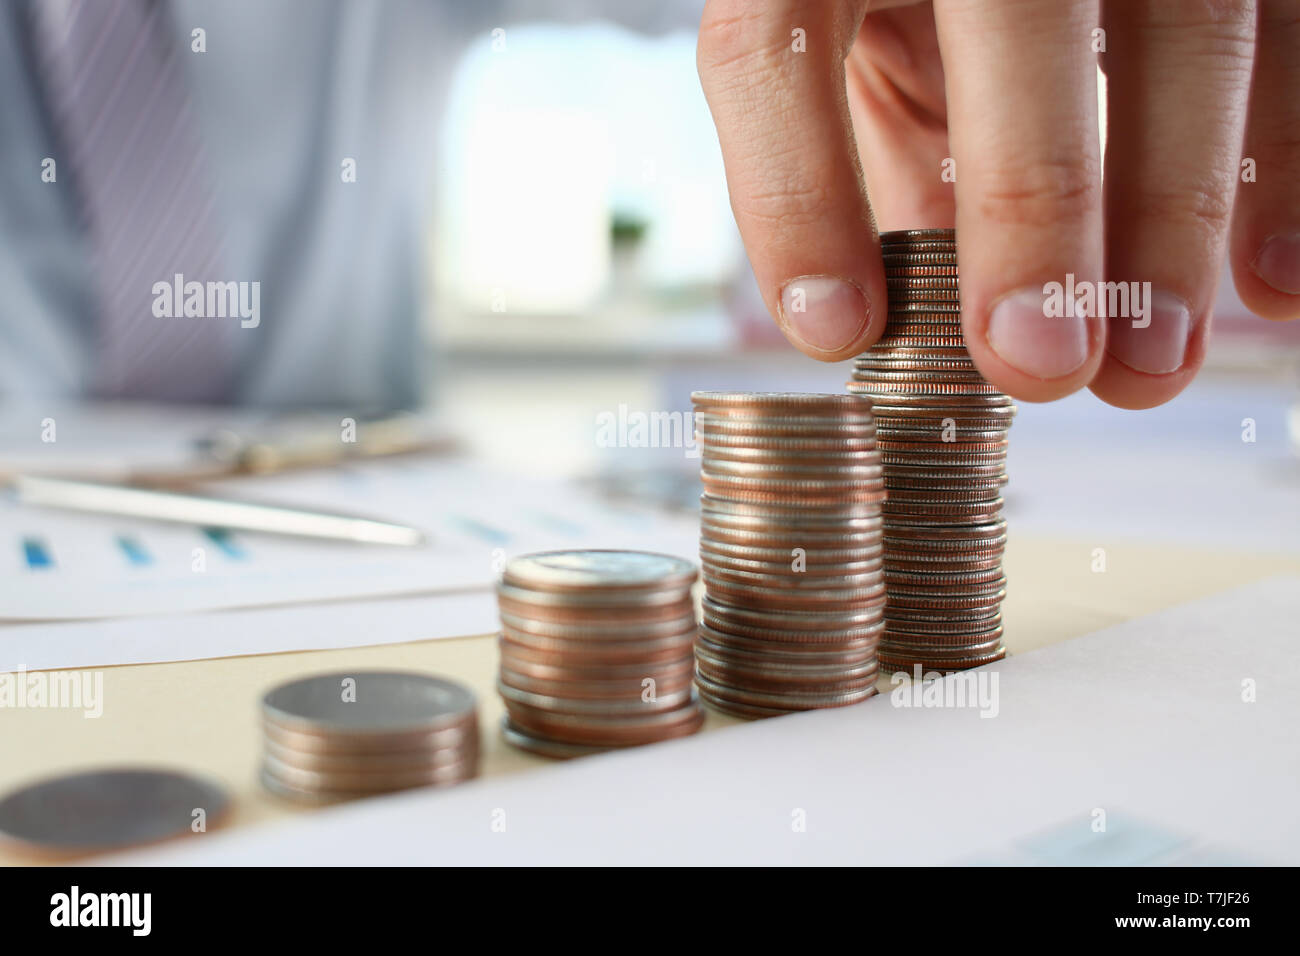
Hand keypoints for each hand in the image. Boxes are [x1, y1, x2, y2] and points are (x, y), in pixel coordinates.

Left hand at [697, 0, 1297, 407]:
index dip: (799, 191)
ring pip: (1180, 23)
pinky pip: (1284, 38)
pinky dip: (1285, 163)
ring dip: (1173, 209)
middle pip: (1011, 18)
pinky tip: (1273, 288)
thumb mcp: (871, 48)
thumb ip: (890, 151)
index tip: (836, 332)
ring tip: (1149, 364)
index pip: (778, 45)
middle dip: (1030, 203)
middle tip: (1037, 364)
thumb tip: (900, 320)